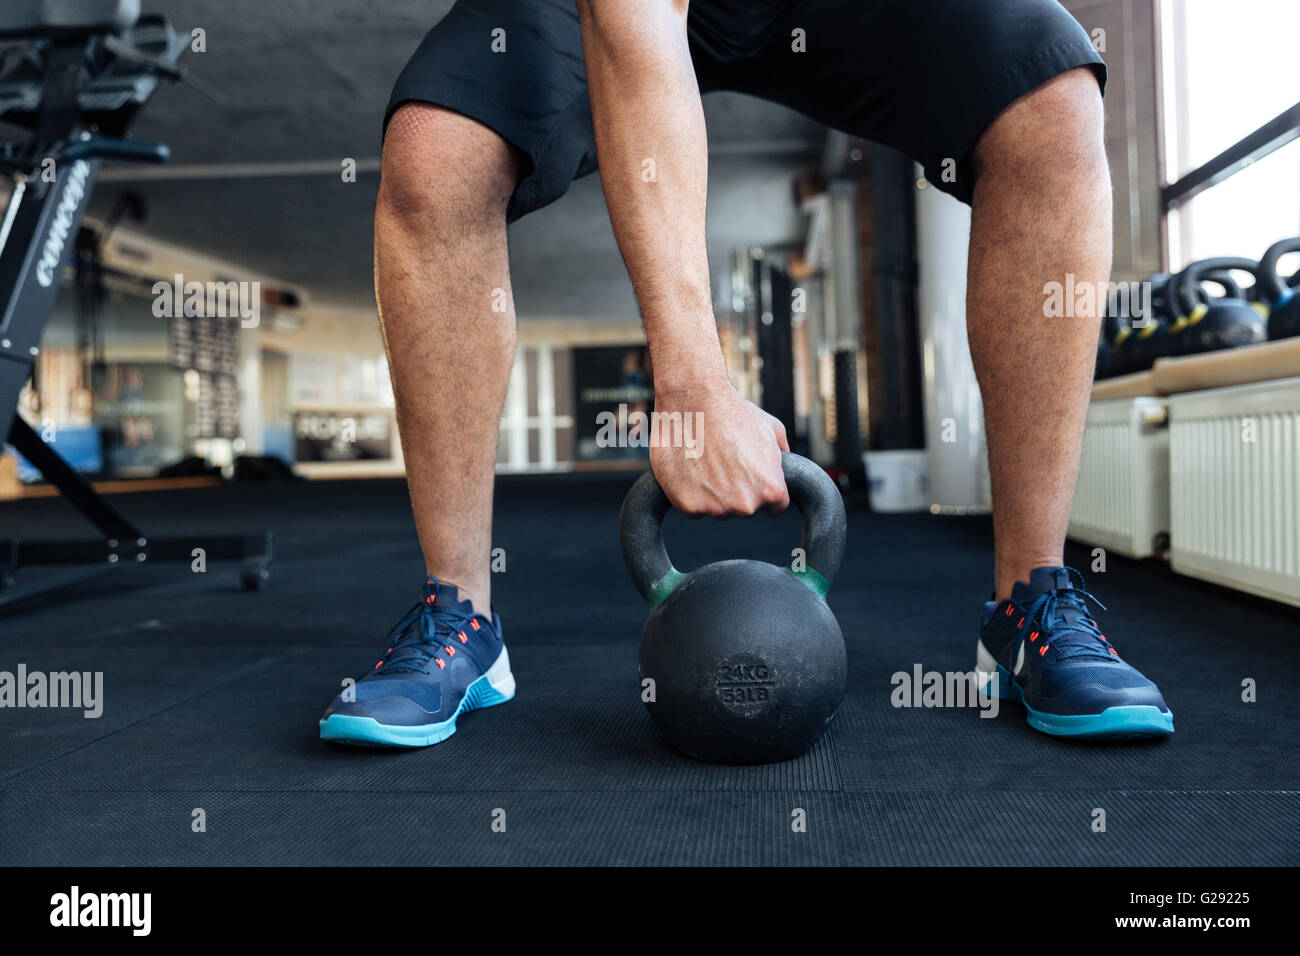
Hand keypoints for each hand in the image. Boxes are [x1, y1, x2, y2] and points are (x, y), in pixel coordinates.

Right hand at [650, 378, 789, 517]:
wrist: (694, 400)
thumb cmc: (732, 411)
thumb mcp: (772, 429)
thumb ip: (783, 455)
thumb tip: (789, 466)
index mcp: (771, 489)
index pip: (775, 506)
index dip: (763, 488)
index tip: (750, 475)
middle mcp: (745, 505)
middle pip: (744, 508)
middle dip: (737, 490)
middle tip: (724, 461)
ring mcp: (715, 508)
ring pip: (717, 510)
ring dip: (712, 493)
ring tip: (705, 461)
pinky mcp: (688, 506)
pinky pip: (692, 509)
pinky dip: (689, 493)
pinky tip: (690, 468)